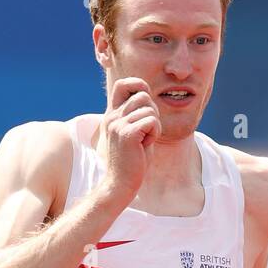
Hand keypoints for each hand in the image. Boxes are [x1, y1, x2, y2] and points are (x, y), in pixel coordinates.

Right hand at [99, 76, 161, 203]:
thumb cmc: (131, 160)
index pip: (122, 84)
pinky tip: (146, 145)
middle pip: (143, 95)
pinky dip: (155, 133)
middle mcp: (112, 117)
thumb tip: (146, 94)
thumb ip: (136, 114)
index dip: (138, 85)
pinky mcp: (127, 134)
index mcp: (111, 115)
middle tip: (147, 131)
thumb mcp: (131, 132)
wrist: (121, 183)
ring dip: (154, 125)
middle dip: (152, 112)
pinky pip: (152, 121)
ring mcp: (118, 124)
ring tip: (145, 140)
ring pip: (150, 109)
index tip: (146, 103)